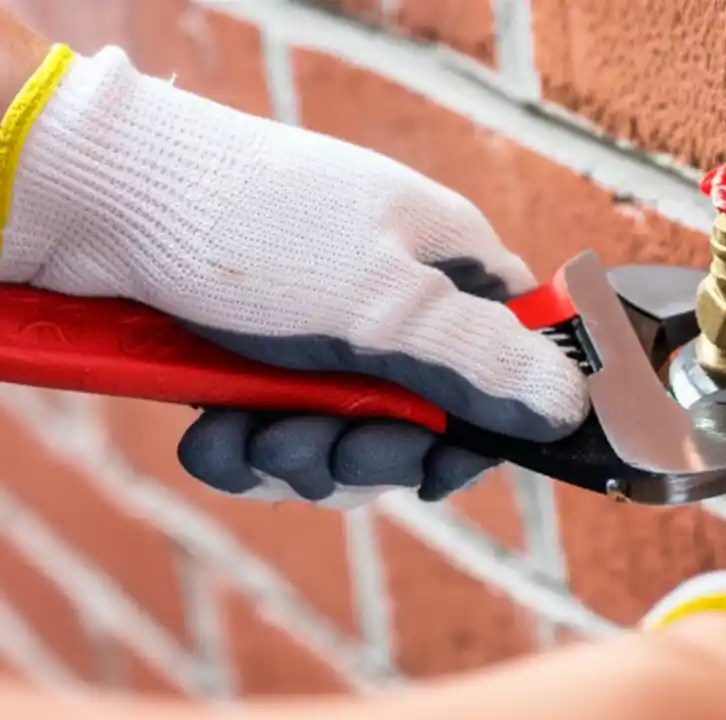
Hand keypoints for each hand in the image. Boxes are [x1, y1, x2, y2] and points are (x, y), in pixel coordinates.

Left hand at [0, 45, 588, 505]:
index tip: (446, 467)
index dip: (490, 425)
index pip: (513, 359)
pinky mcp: (261, 357)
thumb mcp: (385, 302)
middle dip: (372, 450)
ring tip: (253, 432)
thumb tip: (571, 407)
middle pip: (425, 417)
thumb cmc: (254, 229)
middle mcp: (394, 298)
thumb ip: (485, 362)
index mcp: (448, 265)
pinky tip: (212, 433)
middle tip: (330, 442)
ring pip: (348, 436)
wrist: (93, 201)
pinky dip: (247, 448)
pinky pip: (282, 433)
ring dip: (300, 455)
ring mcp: (324, 328)